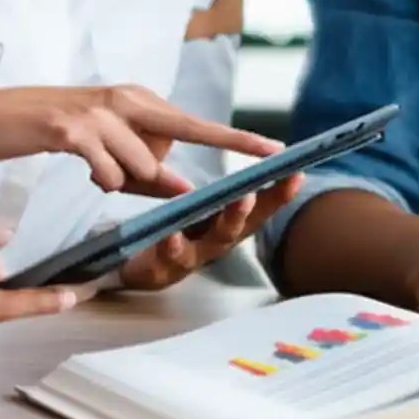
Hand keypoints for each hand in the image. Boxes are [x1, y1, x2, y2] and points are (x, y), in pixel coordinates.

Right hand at [0, 85, 282, 197]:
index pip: (194, 123)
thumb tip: (178, 187)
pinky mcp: (70, 129)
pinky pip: (107, 169)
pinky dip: (104, 180)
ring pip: (142, 161)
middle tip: (267, 154)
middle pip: (185, 127)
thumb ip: (141, 168)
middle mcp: (124, 99)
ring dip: (130, 180)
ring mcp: (98, 112)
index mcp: (136, 101)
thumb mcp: (104, 148)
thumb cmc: (53, 134)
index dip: (234, 137)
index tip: (275, 148)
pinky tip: (89, 176)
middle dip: (228, 141)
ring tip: (102, 174)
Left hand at [119, 175, 303, 289]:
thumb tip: (227, 147)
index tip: (296, 172)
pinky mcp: (161, 271)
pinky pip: (169, 260)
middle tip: (264, 187)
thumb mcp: (187, 204)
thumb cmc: (164, 229)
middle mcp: (212, 242)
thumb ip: (205, 186)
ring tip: (240, 200)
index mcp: (221, 223)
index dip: (278, 193)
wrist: (122, 267)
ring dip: (230, 221)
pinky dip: (173, 247)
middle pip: (243, 225)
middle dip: (258, 205)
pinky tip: (172, 235)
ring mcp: (190, 258)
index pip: (257, 205)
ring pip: (214, 243)